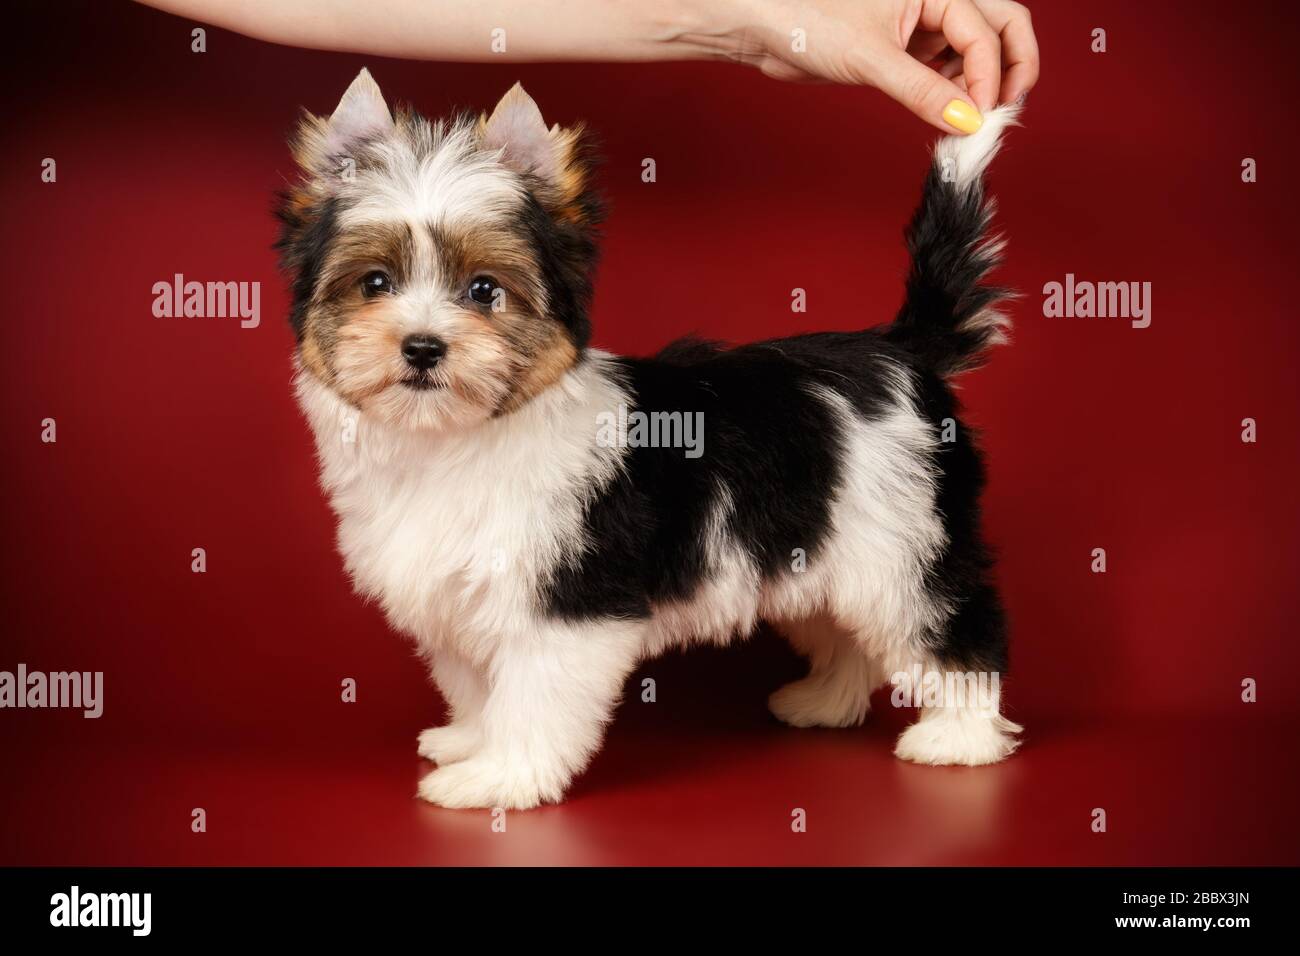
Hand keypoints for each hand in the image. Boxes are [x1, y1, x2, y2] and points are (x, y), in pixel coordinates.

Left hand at [708, 0, 1039, 132]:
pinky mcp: (905, 51)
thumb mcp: (870, 58)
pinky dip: (955, 92)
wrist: (765, 28)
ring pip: (976, 50)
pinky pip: (947, 69)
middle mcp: (935, 2)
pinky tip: (946, 113)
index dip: (990, 74)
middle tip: (1003, 111)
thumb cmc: (807, 20)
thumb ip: (922, 90)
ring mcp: (921, 26)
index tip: (981, 116)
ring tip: (968, 120)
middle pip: (1000, 27)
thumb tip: (967, 120)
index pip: (987, 30)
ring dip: (981, 84)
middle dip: (1011, 67)